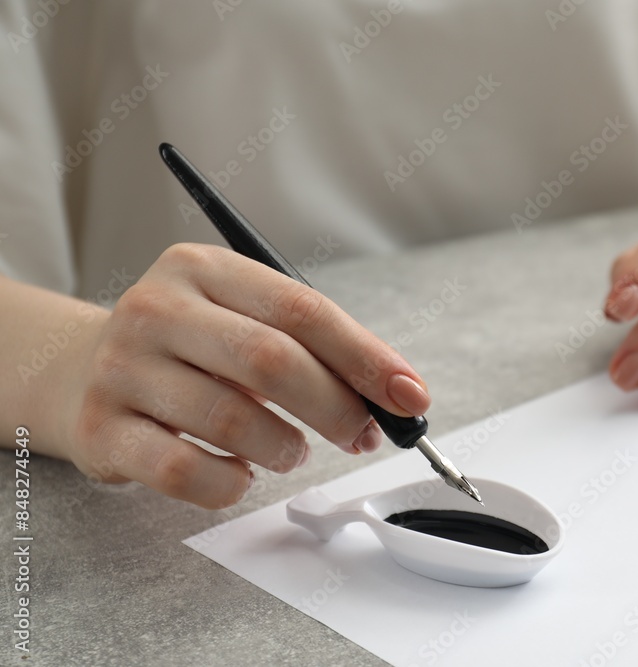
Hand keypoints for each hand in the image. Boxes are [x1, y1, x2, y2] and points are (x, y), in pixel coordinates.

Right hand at [58, 243, 429, 507]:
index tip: (411, 396)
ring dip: (285, 447)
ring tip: (293, 450)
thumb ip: (314, 348)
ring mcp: (122, 368)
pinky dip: (230, 483)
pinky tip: (241, 474)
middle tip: (363, 435)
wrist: (78, 369)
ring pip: (231, 419)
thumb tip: (396, 396)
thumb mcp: (243, 320)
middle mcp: (156, 308)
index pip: (302, 309)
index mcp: (203, 268)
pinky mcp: (101, 429)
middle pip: (271, 361)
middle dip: (336, 408)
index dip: (366, 357)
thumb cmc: (191, 347)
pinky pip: (183, 471)